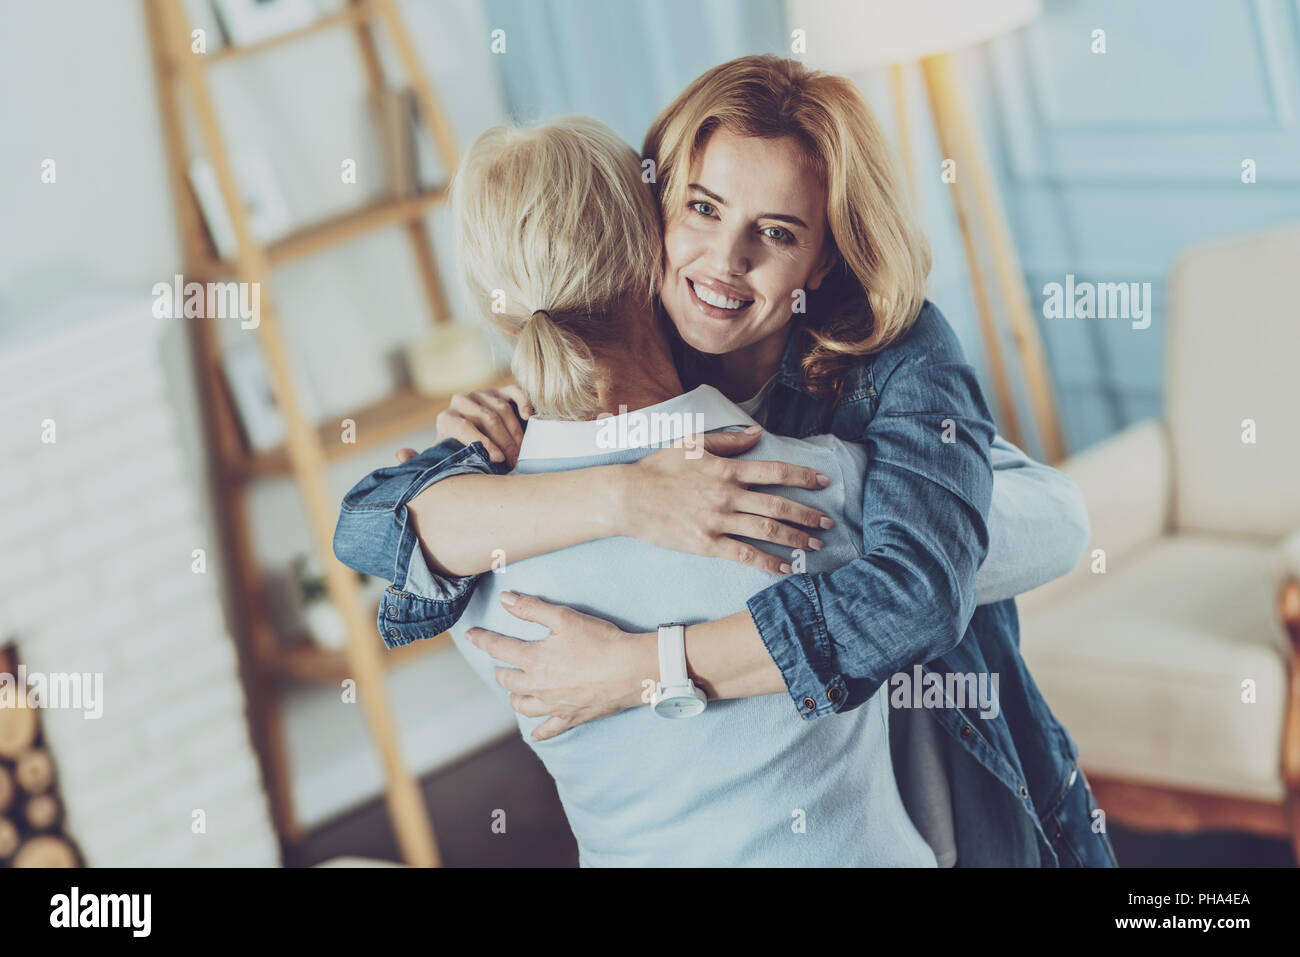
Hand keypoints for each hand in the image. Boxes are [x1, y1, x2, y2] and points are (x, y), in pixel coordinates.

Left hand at [433, 384, 533, 467]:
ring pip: (503, 408)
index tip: (500, 459)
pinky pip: (514, 392)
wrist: (467, 440)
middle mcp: (460, 402)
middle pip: (488, 419)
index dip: (484, 444)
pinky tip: (528, 416)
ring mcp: (480, 394)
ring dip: (515, 432)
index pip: (464, 428)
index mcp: (447, 419)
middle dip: (505, 442)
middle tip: (515, 461)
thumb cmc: (463, 455)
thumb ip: (461, 461)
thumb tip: (471, 469)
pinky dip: (523, 402)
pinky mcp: (498, 390)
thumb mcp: (456, 459)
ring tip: (521, 450)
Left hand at [466, 592, 654, 741]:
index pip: (498, 648)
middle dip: (500, 669)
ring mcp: (553, 705)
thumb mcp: (564, 617)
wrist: (631, 670)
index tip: (470, 634)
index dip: (482, 639)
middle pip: (507, 680)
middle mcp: (538, 686)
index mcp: (534, 659)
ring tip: (513, 690)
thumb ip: (532, 608)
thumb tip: (505, 599)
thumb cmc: (600, 640)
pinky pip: (548, 730)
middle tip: (499, 663)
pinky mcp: (571, 717)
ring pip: (522, 705)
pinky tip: (534, 733)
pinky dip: (539, 732)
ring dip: (514, 696)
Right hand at [620, 430, 834, 574]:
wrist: (627, 498)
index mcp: (726, 469)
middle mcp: (727, 495)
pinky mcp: (706, 544)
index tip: (823, 482)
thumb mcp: (691, 444)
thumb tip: (757, 433)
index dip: (803, 477)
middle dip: (807, 515)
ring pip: (767, 531)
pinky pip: (744, 555)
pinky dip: (768, 562)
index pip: (774, 472)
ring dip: (795, 539)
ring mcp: (717, 521)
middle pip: (778, 505)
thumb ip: (727, 441)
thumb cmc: (657, 469)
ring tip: (814, 546)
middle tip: (827, 523)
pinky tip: (785, 568)